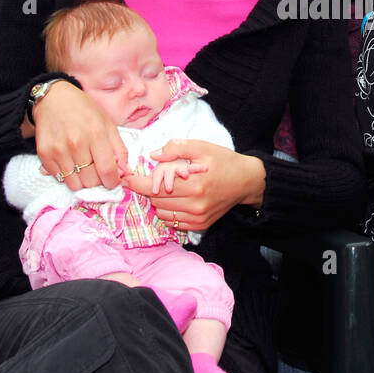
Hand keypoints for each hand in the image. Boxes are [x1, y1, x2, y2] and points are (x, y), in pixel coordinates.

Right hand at [32, 80, 128, 190]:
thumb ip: (119, 148)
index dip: (112, 182)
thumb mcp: (107, 123)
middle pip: (91, 181)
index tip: (112, 181)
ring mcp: (58, 149)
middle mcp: (76, 143)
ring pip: (75, 184)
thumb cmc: (84, 110)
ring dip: (81, 180)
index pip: (107, 171)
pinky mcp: (44, 154)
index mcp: (96, 133)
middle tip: (96, 170)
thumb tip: (125, 171)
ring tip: (82, 166)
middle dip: (97, 180)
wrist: (53, 99)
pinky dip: (67, 175)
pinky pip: (59, 178)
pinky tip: (69, 162)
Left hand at [123, 140, 266, 232]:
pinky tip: (177, 200)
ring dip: (159, 201)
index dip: (136, 183)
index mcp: (193, 184)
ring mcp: (198, 217)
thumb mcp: (202, 147)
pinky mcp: (200, 225)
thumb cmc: (224, 161)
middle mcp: (195, 204)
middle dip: (151, 188)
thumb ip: (176, 148)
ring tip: (170, 189)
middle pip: (155, 201)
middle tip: (159, 178)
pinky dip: (168, 211)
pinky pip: (172, 222)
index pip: (153, 187)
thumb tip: (153, 155)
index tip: (126, 177)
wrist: (247, 181)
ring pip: (161, 213)